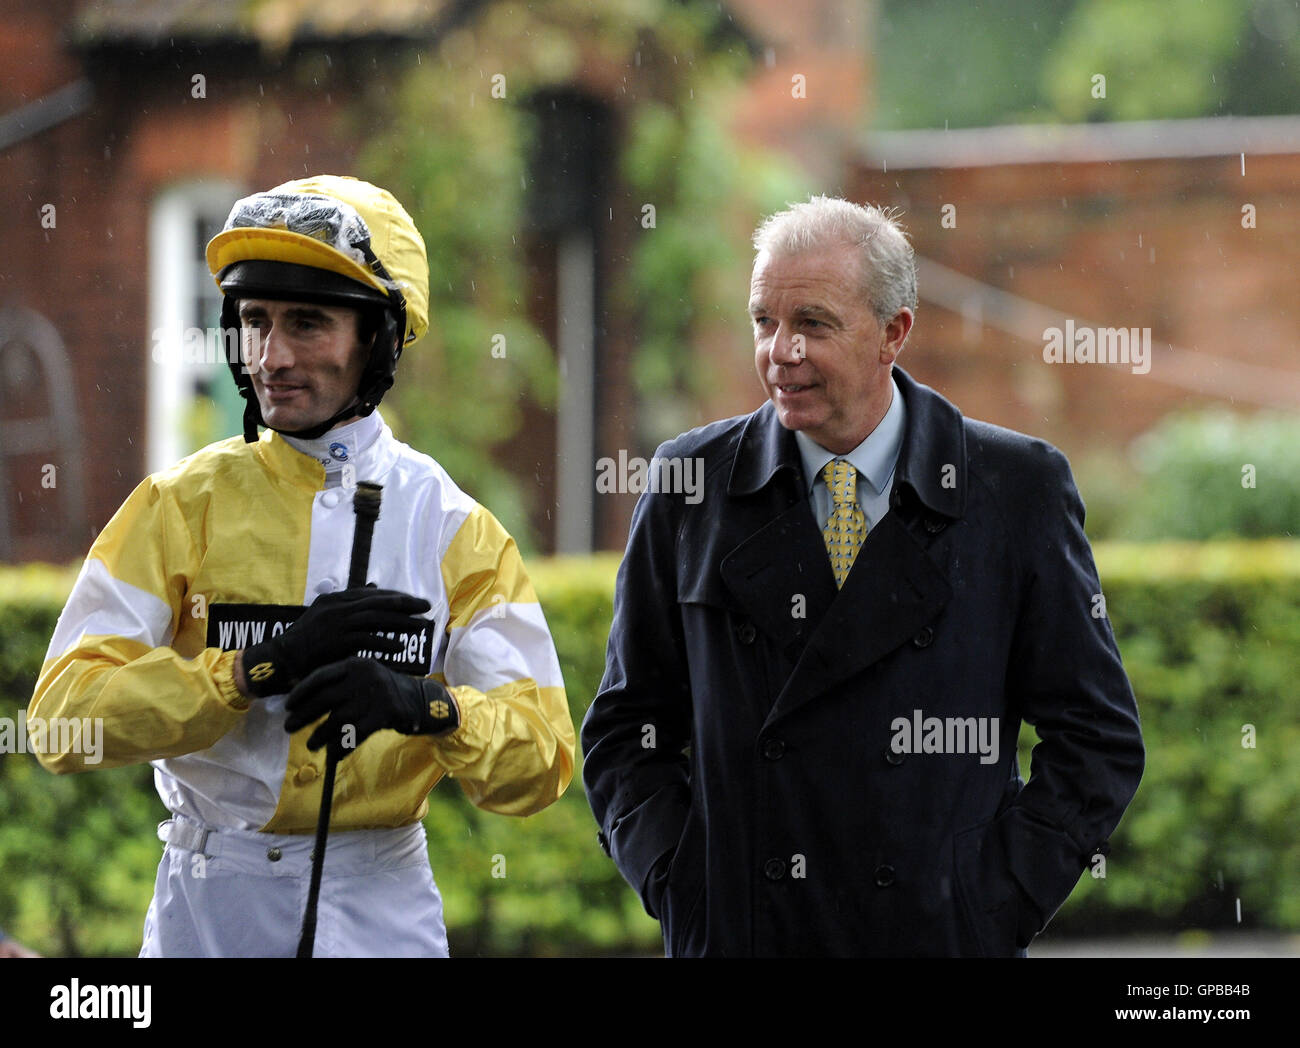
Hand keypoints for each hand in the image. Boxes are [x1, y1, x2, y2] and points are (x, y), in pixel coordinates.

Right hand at [240, 587, 430, 696]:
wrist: (283, 657)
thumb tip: (375, 586)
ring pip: (376, 619)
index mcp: (336, 599)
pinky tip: (400, 647)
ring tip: (420, 625)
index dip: (395, 597)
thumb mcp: (326, 613)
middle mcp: (338, 607)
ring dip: (401, 622)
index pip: (372, 594)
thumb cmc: (307, 638)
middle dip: (405, 604)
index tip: (413, 600)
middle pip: (379, 602)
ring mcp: (338, 624)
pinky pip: (367, 640)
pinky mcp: (337, 642)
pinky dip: (384, 643)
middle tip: (426, 607)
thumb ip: (350, 601)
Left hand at [284, 657, 458, 754]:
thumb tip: (305, 701)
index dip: (301, 692)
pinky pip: (355, 734)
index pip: (321, 676)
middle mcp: (364, 676)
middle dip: (304, 714)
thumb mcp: (365, 677)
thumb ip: (340, 683)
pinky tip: (334, 754)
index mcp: (356, 664)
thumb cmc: (386, 692)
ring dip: (320, 735)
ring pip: (337, 720)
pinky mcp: (385, 714)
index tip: (288, 705)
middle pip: (325, 698)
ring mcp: (375, 695)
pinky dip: (342, 746)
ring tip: (311, 744)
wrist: (423, 700)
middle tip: (289, 727)